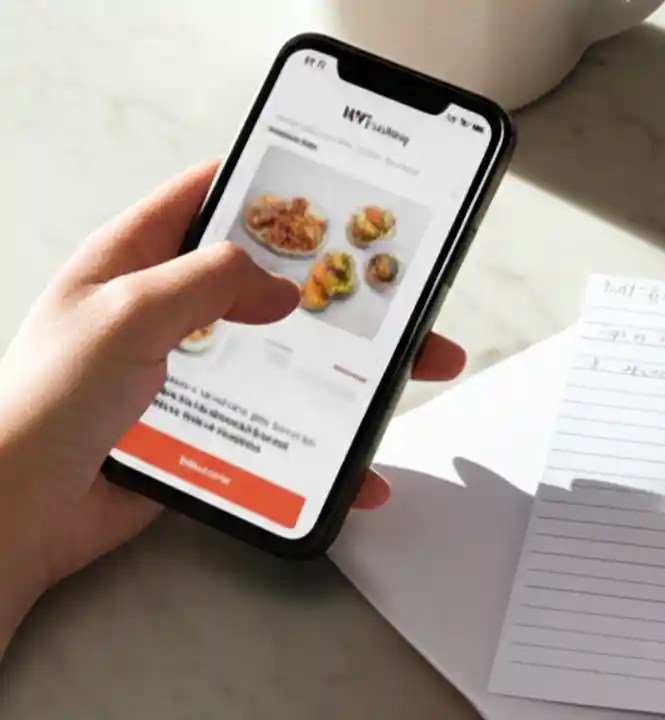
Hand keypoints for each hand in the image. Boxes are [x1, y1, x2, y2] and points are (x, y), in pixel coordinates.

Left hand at [0, 160, 465, 651]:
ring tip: (406, 371)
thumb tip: (279, 284)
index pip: (204, 198)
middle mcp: (166, 311)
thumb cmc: (44, 405)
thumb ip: (207, 282)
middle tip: (395, 292)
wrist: (20, 511)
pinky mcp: (207, 429)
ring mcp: (190, 373)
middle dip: (337, 290)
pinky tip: (358, 464)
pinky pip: (279, 425)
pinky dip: (325, 446)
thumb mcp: (126, 313)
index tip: (328, 188)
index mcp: (134, 261)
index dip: (264, 185)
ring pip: (286, 357)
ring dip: (348, 368)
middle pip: (268, 283)